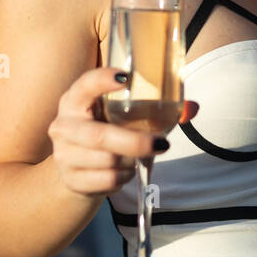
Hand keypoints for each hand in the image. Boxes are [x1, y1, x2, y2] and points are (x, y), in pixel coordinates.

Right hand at [47, 66, 199, 197]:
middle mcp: (63, 125)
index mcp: (75, 100)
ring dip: (131, 161)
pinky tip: (123, 171)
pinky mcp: (70, 179)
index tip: (126, 77)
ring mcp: (63, 154)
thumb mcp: (121, 117)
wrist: (76, 172)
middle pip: (101, 136)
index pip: (85, 85)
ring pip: (109, 161)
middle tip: (162, 144)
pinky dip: (124, 177)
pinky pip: (108, 179)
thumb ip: (155, 109)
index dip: (102, 80)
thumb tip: (192, 108)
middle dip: (136, 142)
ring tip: (136, 157)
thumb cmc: (106, 133)